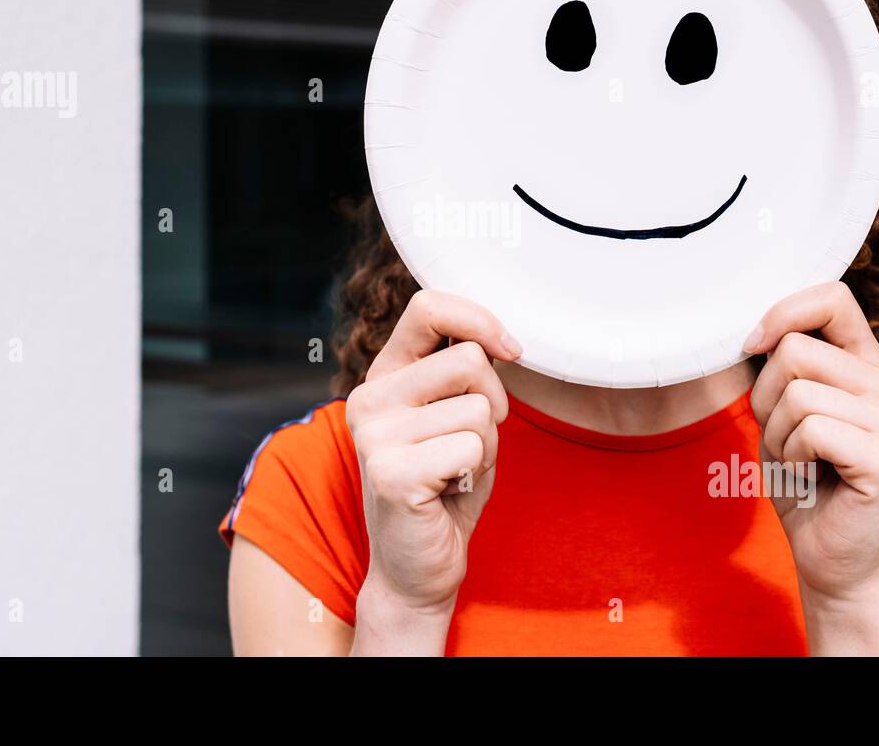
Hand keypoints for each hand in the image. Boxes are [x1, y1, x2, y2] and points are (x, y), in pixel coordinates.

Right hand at [346, 290, 520, 654]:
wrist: (417, 570)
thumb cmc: (445, 490)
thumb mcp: (456, 418)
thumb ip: (465, 374)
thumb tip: (502, 341)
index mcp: (383, 377)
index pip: (428, 308)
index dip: (479, 319)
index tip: (509, 350)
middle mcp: (369, 399)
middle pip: (469, 361)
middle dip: (494, 404)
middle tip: (470, 445)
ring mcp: (375, 435)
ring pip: (479, 410)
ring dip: (486, 448)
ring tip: (454, 474)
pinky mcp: (391, 473)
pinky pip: (473, 448)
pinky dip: (476, 473)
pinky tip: (446, 495)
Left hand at [744, 281, 878, 653]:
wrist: (828, 559)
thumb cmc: (803, 482)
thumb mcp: (783, 410)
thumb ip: (784, 364)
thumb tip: (759, 325)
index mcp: (873, 370)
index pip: (833, 300)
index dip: (782, 313)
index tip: (752, 344)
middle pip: (795, 351)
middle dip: (766, 397)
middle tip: (787, 440)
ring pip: (798, 392)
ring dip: (777, 434)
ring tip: (801, 463)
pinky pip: (811, 428)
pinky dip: (791, 455)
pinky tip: (812, 478)